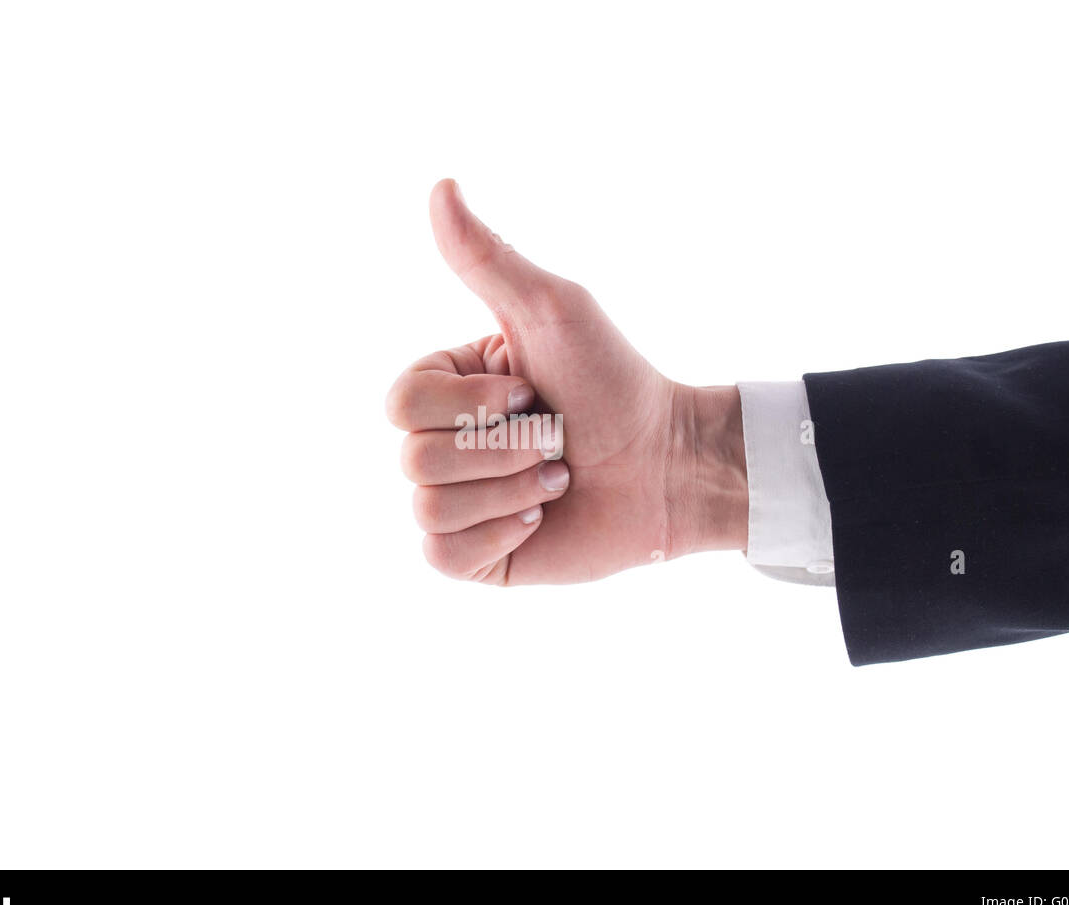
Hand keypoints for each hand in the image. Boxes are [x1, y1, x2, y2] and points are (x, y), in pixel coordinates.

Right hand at [386, 180, 747, 584]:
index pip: (400, 402)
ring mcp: (457, 503)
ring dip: (511, 490)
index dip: (467, 404)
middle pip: (412, 457)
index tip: (528, 391)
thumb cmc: (615, 381)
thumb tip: (440, 185)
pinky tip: (539, 519)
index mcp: (449, 388)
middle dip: (501, 450)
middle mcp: (444, 443)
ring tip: (557, 479)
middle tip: (555, 438)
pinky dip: (497, 535)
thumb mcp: (551, 309)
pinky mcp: (476, 556)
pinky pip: (442, 555)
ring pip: (429, 508)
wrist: (668, 464)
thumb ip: (487, 257)